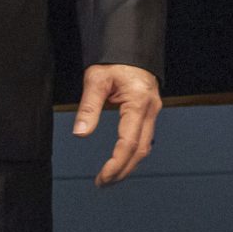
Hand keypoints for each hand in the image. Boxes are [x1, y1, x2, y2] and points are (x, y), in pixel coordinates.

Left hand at [73, 65, 161, 185]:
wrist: (130, 48)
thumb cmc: (114, 61)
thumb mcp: (96, 79)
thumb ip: (88, 107)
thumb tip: (80, 133)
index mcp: (138, 103)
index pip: (129, 142)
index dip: (116, 163)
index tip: (102, 176)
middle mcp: (150, 110)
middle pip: (140, 150)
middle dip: (122, 170)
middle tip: (103, 183)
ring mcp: (152, 112)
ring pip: (145, 146)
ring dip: (128, 164)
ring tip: (109, 177)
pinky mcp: (149, 112)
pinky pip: (144, 138)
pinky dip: (132, 153)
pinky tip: (120, 160)